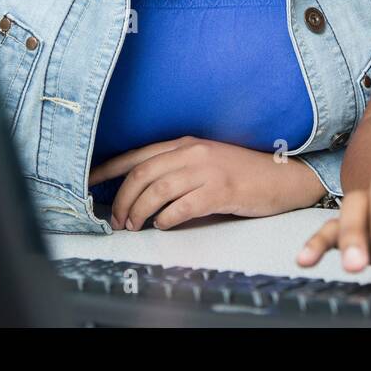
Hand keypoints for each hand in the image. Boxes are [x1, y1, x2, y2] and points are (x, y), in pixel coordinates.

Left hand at [89, 137, 326, 230]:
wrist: (283, 176)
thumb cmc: (243, 173)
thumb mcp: (206, 162)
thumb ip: (177, 170)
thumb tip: (141, 192)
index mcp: (185, 143)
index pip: (137, 155)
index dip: (109, 170)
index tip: (88, 182)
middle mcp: (192, 152)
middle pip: (142, 175)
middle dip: (122, 200)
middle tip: (117, 220)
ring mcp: (206, 170)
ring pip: (157, 191)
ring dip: (139, 212)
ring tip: (134, 226)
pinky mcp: (220, 190)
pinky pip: (182, 207)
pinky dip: (166, 218)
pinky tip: (163, 224)